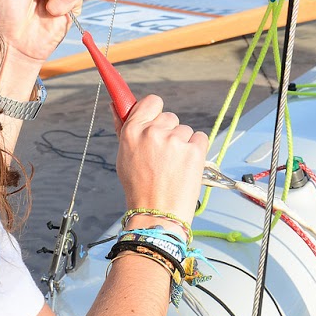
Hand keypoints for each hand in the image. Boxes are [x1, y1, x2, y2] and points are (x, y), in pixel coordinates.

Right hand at [115, 94, 208, 225]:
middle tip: (163, 156)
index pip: (151, 102)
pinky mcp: (194, 150)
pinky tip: (185, 166)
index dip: (155, 111)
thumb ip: (123, 128)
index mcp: (132, 131)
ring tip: (173, 166)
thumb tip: (115, 105)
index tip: (156, 119)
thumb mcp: (124, 156)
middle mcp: (153, 132)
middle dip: (169, 132)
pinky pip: (200, 138)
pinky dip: (196, 150)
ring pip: (185, 129)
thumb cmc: (139, 188)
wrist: (157, 214)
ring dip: (182, 144)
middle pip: (170, 117)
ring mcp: (175, 140)